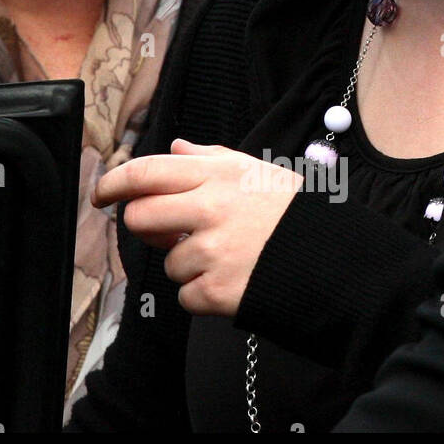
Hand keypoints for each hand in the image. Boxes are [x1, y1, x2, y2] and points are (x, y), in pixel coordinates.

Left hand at [92, 139, 302, 316]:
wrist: (343, 267)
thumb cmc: (300, 218)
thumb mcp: (260, 173)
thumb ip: (213, 158)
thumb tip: (178, 147)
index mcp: (218, 175)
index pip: (146, 172)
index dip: (113, 184)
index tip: (101, 195)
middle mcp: (210, 208)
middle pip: (140, 217)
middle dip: (148, 229)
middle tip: (172, 234)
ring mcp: (212, 251)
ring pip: (167, 262)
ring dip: (188, 266)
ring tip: (228, 259)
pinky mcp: (217, 291)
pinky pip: (185, 295)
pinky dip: (203, 296)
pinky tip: (234, 282)